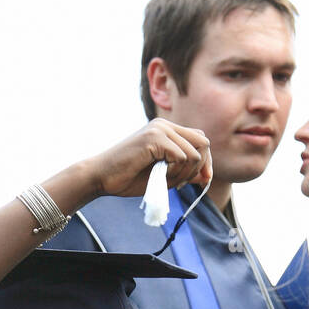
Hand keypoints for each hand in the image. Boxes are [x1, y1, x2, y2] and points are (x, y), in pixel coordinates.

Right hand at [86, 119, 211, 198]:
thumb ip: (184, 173)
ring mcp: (159, 129)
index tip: (201, 180)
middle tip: (183, 183)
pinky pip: (181, 157)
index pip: (199, 139)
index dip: (205, 161)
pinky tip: (161, 177)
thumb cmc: (127, 178)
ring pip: (195, 152)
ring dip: (185, 173)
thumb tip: (207, 175)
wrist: (101, 177)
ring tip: (167, 180)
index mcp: (166, 130)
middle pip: (203, 142)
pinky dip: (176, 172)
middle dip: (200, 166)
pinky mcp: (154, 138)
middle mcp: (164, 125)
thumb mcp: (164, 177)